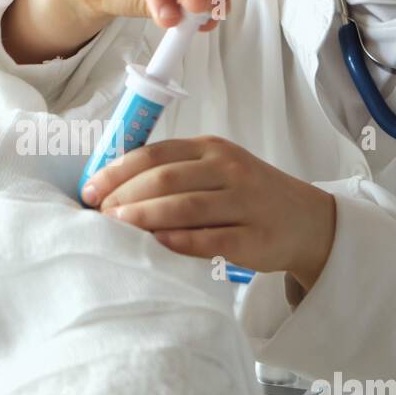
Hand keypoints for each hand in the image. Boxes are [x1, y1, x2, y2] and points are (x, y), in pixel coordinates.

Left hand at [80, 136, 337, 290]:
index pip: (155, 154)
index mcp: (211, 149)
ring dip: (146, 217)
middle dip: (125, 197)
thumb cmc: (247, 197)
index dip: (117, 172)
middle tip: (99, 216)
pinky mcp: (255, 238)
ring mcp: (245, 203)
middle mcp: (229, 170)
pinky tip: (157, 245)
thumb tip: (111, 190)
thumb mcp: (215, 171)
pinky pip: (212, 239)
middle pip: (166, 179)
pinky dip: (181, 241)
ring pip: (186, 207)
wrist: (306, 221)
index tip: (89, 191)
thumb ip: (173, 173)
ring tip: (117, 228)